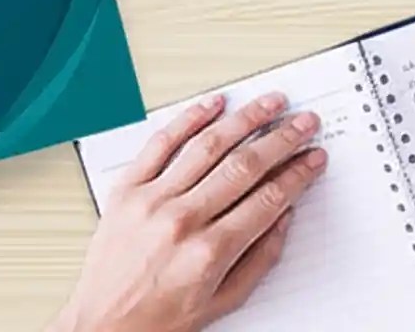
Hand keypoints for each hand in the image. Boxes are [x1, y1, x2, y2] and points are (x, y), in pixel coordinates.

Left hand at [49, 92, 328, 331]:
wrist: (102, 327)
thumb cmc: (158, 319)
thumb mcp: (224, 302)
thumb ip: (260, 258)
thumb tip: (284, 216)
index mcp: (210, 252)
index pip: (268, 199)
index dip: (297, 174)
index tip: (313, 159)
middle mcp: (182, 221)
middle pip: (245, 165)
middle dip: (282, 140)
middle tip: (303, 123)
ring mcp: (152, 201)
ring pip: (208, 146)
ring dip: (246, 119)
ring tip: (269, 104)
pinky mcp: (127, 191)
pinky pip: (160, 144)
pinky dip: (188, 119)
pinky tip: (213, 105)